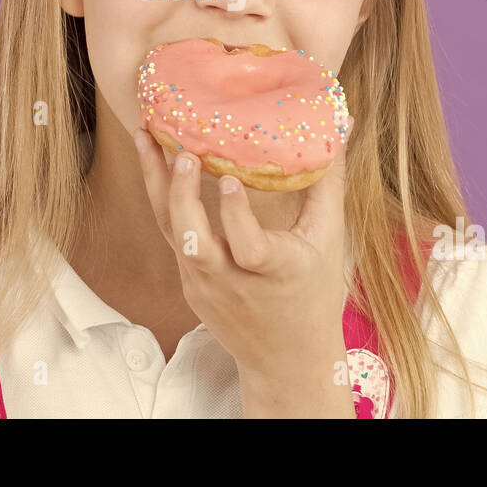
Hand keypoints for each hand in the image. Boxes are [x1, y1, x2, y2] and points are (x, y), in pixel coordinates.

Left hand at [132, 126, 349, 383]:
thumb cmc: (313, 294)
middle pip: (194, 240)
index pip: (248, 245)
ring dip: (158, 184)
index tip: (230, 178)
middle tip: (182, 151)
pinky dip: (164, 200)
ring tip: (146, 138)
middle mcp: (231, 280)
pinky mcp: (188, 285)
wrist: (286, 360)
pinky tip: (157, 165)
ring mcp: (204, 284)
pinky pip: (172, 236)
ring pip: (172, 232)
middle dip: (182, 194)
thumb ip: (328, 183)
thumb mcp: (328, 241)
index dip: (235, 214)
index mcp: (272, 270)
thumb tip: (340, 126)